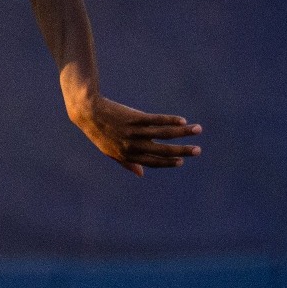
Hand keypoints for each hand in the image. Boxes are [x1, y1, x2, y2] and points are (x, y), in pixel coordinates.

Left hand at [71, 96, 201, 176]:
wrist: (89, 113)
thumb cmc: (100, 133)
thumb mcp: (111, 152)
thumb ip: (127, 163)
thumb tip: (141, 174)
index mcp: (128, 155)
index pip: (153, 162)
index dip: (168, 162)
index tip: (182, 161)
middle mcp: (132, 145)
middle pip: (162, 150)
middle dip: (182, 151)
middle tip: (198, 150)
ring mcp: (134, 131)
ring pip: (163, 133)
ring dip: (183, 132)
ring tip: (197, 130)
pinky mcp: (135, 117)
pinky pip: (156, 120)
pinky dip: (170, 120)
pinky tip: (182, 120)